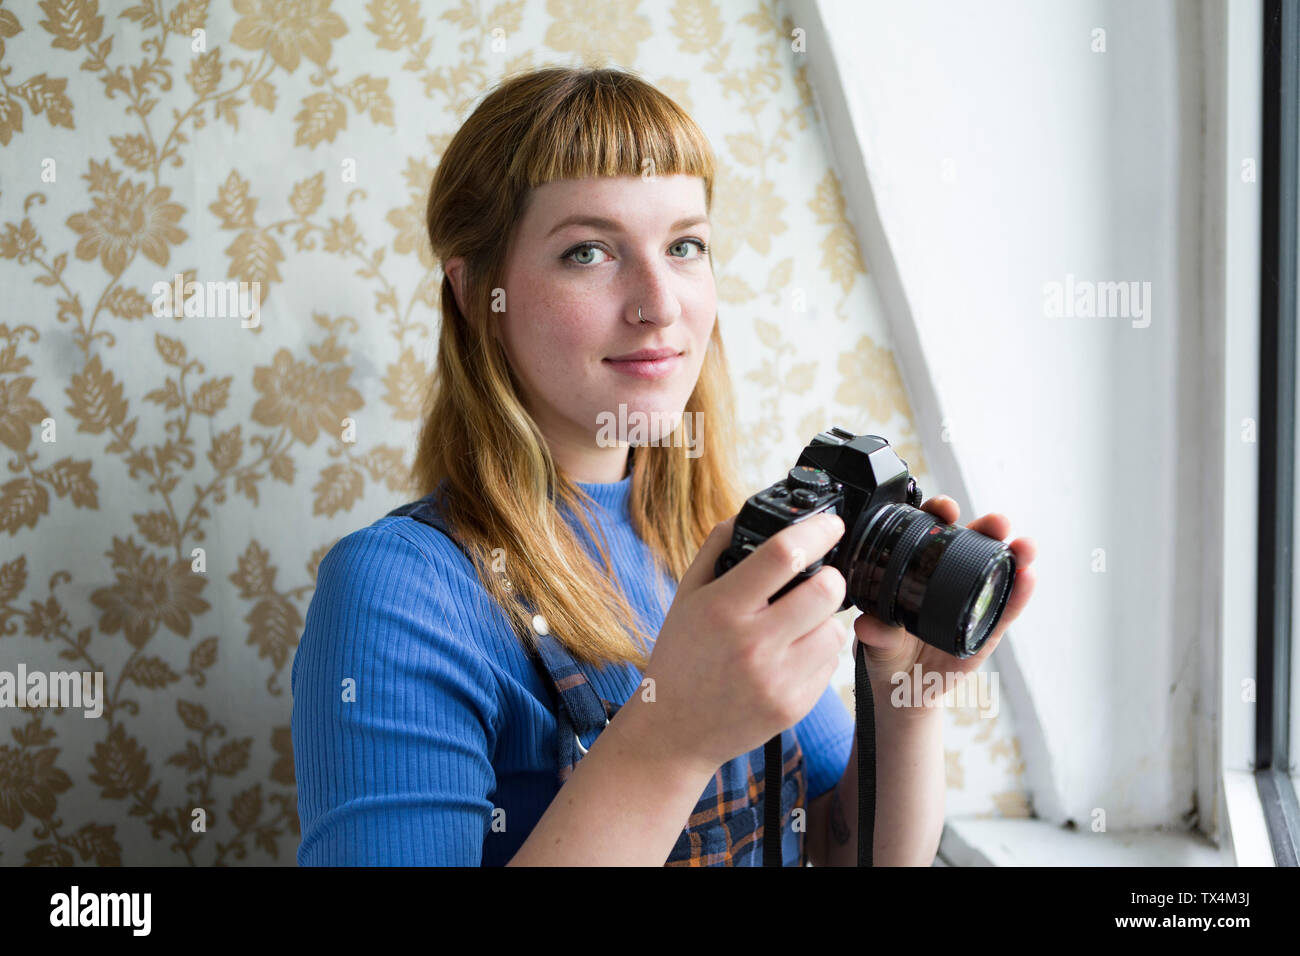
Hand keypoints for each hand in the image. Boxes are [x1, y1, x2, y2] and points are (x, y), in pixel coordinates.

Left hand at [853, 495, 1035, 713]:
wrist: (905, 690)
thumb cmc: (887, 655)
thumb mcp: (877, 644)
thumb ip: (876, 633)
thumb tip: (868, 625)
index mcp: (914, 569)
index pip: (928, 533)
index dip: (939, 514)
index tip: (944, 509)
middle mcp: (946, 578)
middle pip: (970, 544)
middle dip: (986, 527)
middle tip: (997, 522)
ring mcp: (971, 601)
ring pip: (996, 570)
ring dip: (1013, 554)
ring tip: (1024, 546)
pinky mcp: (987, 627)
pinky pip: (1006, 608)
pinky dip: (1019, 593)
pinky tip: (1029, 578)